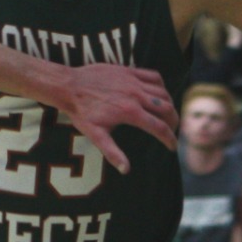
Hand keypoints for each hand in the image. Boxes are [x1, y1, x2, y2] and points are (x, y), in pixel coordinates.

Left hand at [51, 63, 178, 174]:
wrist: (68, 86)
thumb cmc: (81, 112)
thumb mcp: (95, 135)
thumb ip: (112, 153)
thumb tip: (126, 170)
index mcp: (130, 113)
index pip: (159, 128)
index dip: (170, 139)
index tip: (172, 147)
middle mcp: (136, 95)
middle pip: (167, 109)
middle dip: (173, 122)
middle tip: (171, 131)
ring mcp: (133, 81)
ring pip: (163, 92)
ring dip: (169, 104)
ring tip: (167, 115)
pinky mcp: (129, 71)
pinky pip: (153, 76)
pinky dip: (161, 85)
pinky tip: (158, 93)